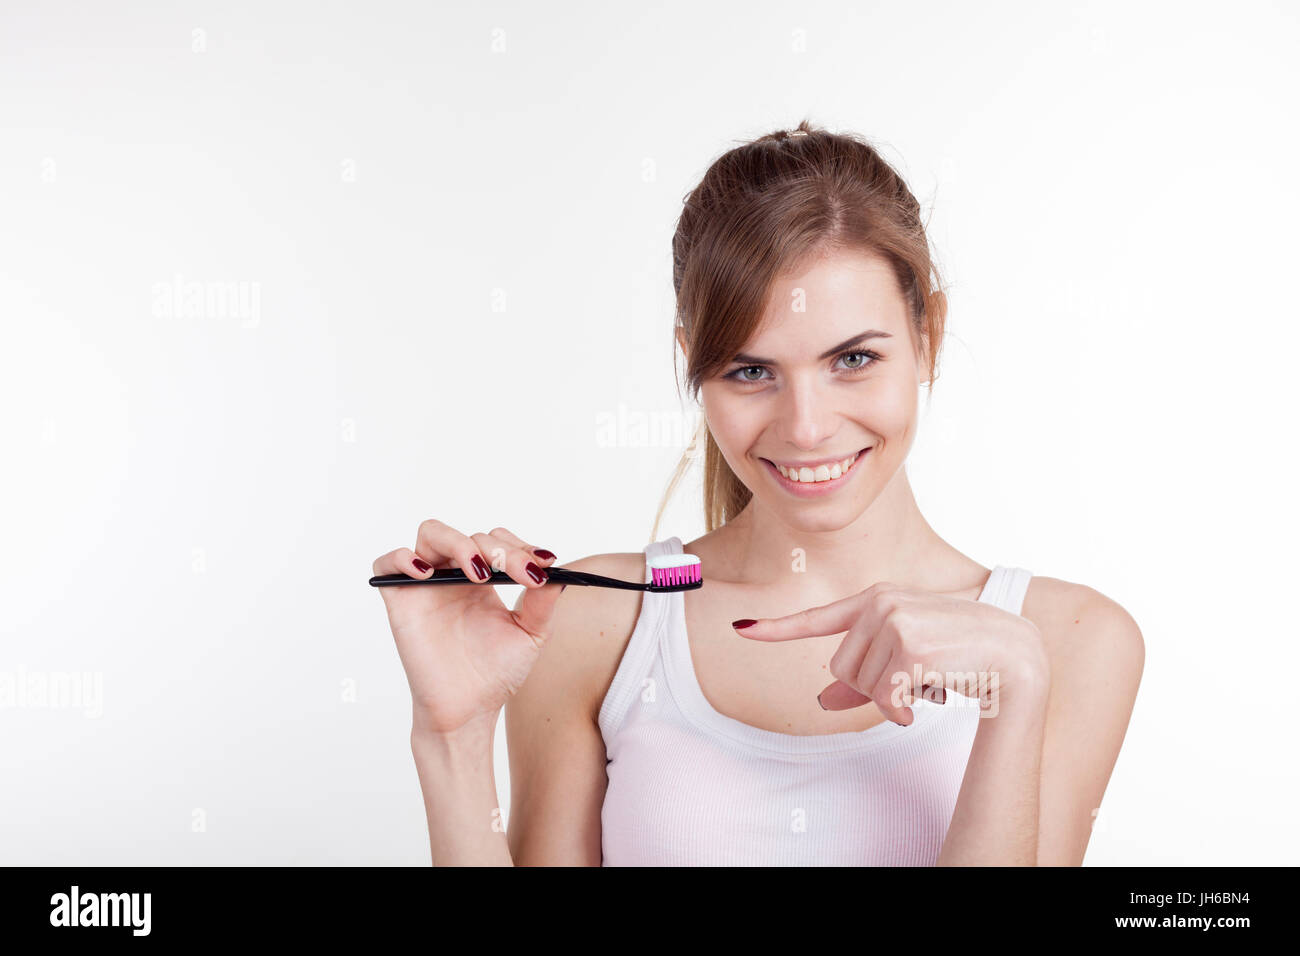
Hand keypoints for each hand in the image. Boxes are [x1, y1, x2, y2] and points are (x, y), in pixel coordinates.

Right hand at [372, 520, 564, 735]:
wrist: (469, 709)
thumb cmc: (496, 673)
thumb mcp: (531, 633)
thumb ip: (543, 601)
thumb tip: (557, 572)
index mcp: (482, 579)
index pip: (497, 541)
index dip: (520, 547)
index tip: (542, 564)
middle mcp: (453, 576)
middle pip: (471, 536)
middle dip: (499, 550)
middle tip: (516, 573)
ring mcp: (425, 584)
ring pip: (432, 533)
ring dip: (459, 543)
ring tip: (478, 573)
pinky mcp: (400, 600)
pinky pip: (387, 563)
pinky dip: (403, 558)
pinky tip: (426, 574)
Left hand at [732, 582, 1047, 724]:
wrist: (1015, 653)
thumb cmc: (960, 655)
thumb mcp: (906, 661)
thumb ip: (863, 679)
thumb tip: (821, 701)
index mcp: (876, 599)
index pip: (818, 618)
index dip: (777, 628)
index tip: (742, 628)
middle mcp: (881, 603)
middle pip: (841, 670)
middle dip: (874, 688)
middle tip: (914, 679)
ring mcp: (895, 622)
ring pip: (862, 686)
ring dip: (895, 699)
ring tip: (932, 678)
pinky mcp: (910, 647)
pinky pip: (886, 699)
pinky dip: (905, 711)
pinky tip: (934, 695)